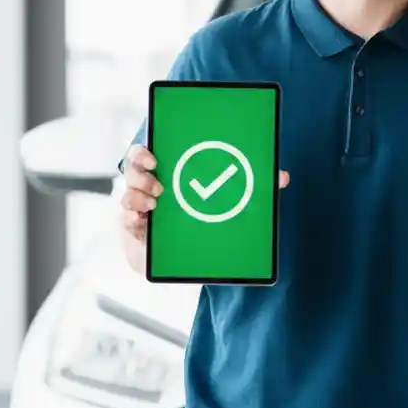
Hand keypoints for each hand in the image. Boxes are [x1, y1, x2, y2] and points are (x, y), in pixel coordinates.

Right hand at [119, 144, 289, 273]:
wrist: (186, 256)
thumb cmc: (202, 218)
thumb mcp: (225, 199)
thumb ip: (252, 188)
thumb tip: (282, 177)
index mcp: (165, 173)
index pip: (145, 154)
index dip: (144, 152)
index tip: (155, 157)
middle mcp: (147, 188)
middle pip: (131, 170)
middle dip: (139, 173)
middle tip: (159, 185)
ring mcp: (138, 209)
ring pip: (128, 195)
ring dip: (138, 197)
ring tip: (155, 205)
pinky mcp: (134, 231)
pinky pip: (125, 220)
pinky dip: (133, 218)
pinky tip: (143, 221)